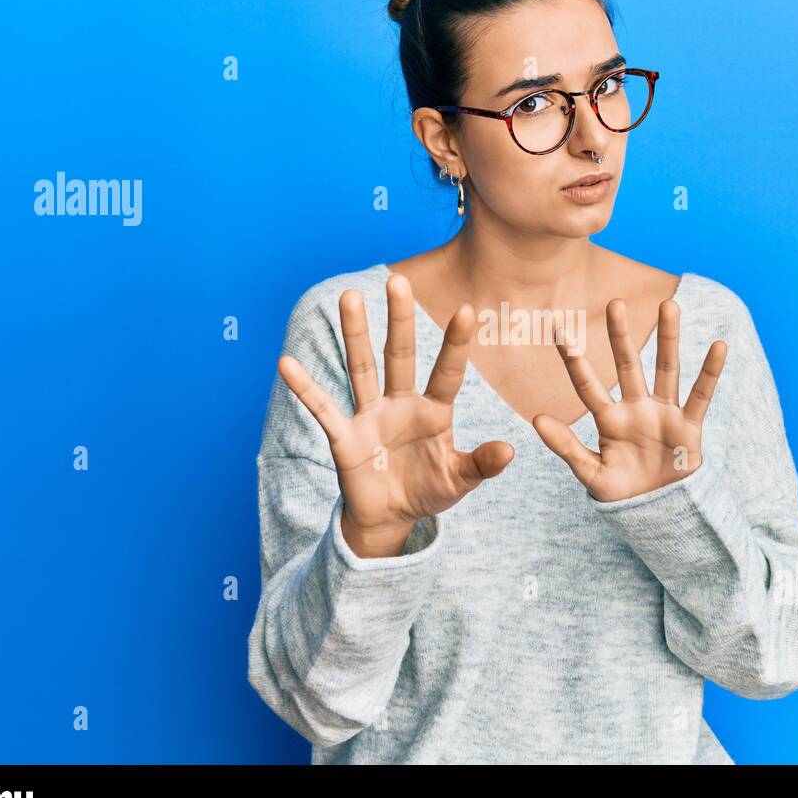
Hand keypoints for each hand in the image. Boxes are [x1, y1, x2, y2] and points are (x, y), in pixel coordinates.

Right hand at [278, 274, 514, 556]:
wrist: (390, 517)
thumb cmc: (428, 491)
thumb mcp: (459, 481)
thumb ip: (481, 465)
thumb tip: (510, 451)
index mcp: (434, 411)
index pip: (448, 372)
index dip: (456, 344)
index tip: (468, 309)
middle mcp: (401, 404)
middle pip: (401, 355)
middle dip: (400, 319)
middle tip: (398, 279)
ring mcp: (370, 416)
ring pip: (362, 367)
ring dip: (355, 333)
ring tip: (349, 296)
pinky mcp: (344, 436)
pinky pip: (322, 408)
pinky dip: (305, 388)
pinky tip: (287, 363)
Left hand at [532, 299, 726, 502]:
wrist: (658, 514)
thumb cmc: (622, 494)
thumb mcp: (591, 475)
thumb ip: (566, 447)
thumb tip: (536, 419)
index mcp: (609, 421)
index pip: (587, 386)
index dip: (574, 361)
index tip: (560, 330)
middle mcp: (636, 409)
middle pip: (628, 366)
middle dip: (621, 336)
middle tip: (614, 303)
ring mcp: (663, 414)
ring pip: (665, 369)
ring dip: (668, 338)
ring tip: (668, 304)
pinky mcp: (689, 427)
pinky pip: (700, 396)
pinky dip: (710, 372)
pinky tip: (718, 346)